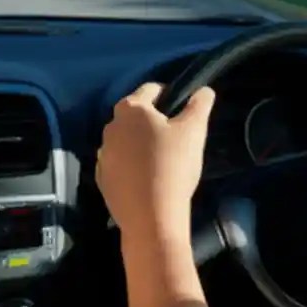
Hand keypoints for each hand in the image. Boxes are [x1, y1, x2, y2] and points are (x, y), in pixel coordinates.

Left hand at [96, 82, 214, 241]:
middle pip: (135, 115)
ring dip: (140, 142)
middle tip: (175, 136)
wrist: (151, 217)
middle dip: (153, 120)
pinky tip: (147, 178)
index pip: (151, 89)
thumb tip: (204, 90)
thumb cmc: (173, 165)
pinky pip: (119, 163)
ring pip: (126, 139)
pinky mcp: (102, 179)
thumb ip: (199, 104)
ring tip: (162, 159)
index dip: (169, 94)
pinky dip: (131, 165)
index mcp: (131, 109)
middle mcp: (111, 127)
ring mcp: (103, 155)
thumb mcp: (194, 131)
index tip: (183, 110)